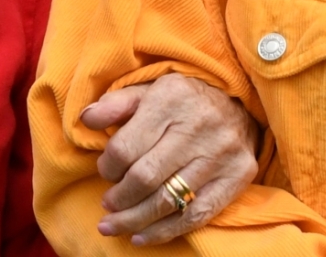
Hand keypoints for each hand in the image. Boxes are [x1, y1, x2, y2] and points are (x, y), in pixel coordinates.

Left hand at [80, 72, 259, 244]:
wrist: (238, 101)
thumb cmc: (183, 99)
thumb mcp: (149, 89)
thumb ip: (116, 104)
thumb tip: (86, 119)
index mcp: (171, 98)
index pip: (126, 147)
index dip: (107, 168)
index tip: (105, 172)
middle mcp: (199, 125)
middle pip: (145, 178)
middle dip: (119, 198)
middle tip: (108, 204)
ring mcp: (221, 153)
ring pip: (169, 201)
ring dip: (134, 220)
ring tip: (113, 226)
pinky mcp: (238, 176)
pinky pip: (197, 215)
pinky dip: (165, 232)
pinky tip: (141, 236)